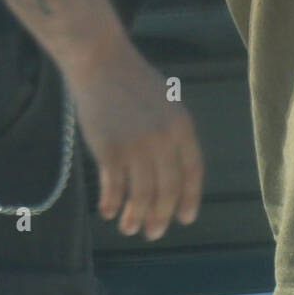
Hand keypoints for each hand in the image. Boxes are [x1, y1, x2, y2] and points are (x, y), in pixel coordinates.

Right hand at [68, 45, 203, 239]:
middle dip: (161, 216)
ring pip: (142, 196)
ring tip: (130, 228)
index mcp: (182, 125)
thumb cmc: (132, 82)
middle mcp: (164, 139)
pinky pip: (114, 189)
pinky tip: (108, 212)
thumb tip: (172, 173)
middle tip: (153, 233)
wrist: (101, 62)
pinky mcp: (110, 151)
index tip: (185, 219)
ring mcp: (137, 146)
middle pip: (167, 189)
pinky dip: (112, 205)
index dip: (189, 198)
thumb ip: (171, 134)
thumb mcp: (165, 103)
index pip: (192, 172)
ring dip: (136, 217)